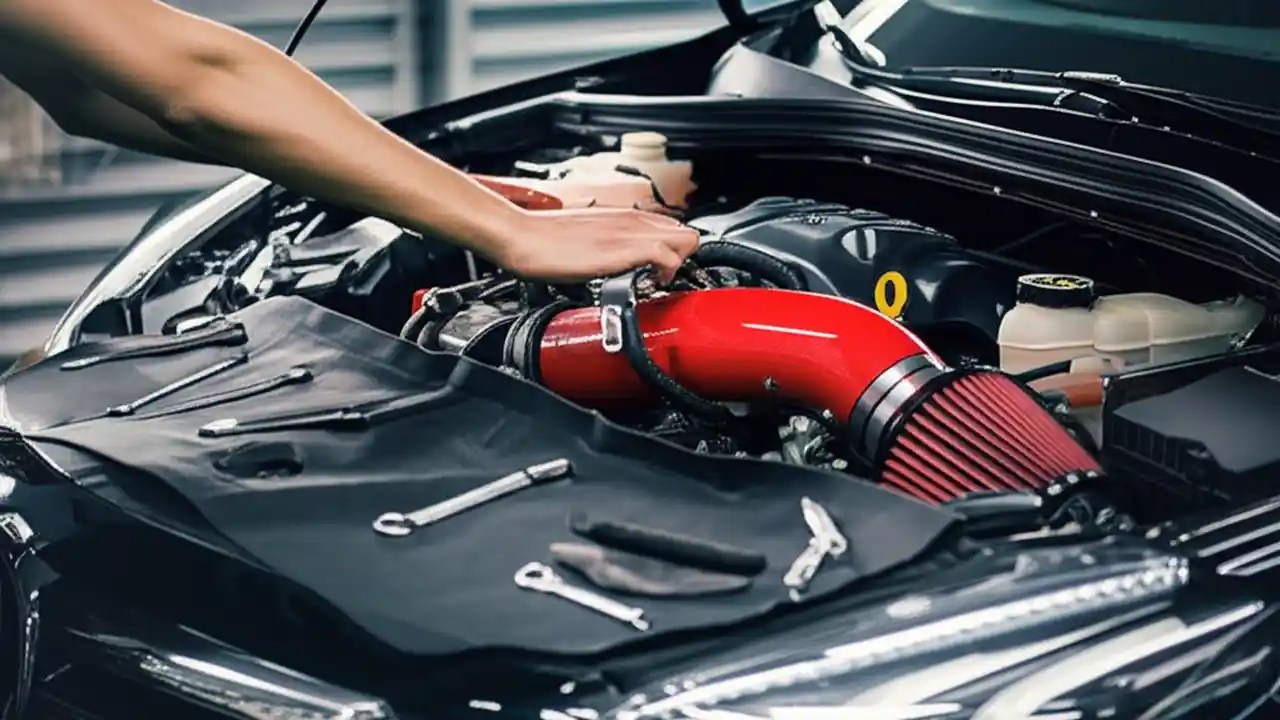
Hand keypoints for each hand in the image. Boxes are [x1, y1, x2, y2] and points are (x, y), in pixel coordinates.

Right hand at [498, 207, 699, 283]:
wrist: (521, 236)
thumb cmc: (545, 239)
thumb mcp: (587, 235)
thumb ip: (610, 241)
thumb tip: (620, 258)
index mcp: (624, 216)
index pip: (674, 229)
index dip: (673, 252)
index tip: (658, 268)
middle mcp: (633, 220)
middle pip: (687, 234)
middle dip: (681, 258)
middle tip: (658, 275)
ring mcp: (629, 233)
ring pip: (685, 241)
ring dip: (676, 266)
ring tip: (651, 280)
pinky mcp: (622, 249)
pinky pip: (666, 257)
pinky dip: (665, 274)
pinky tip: (645, 283)